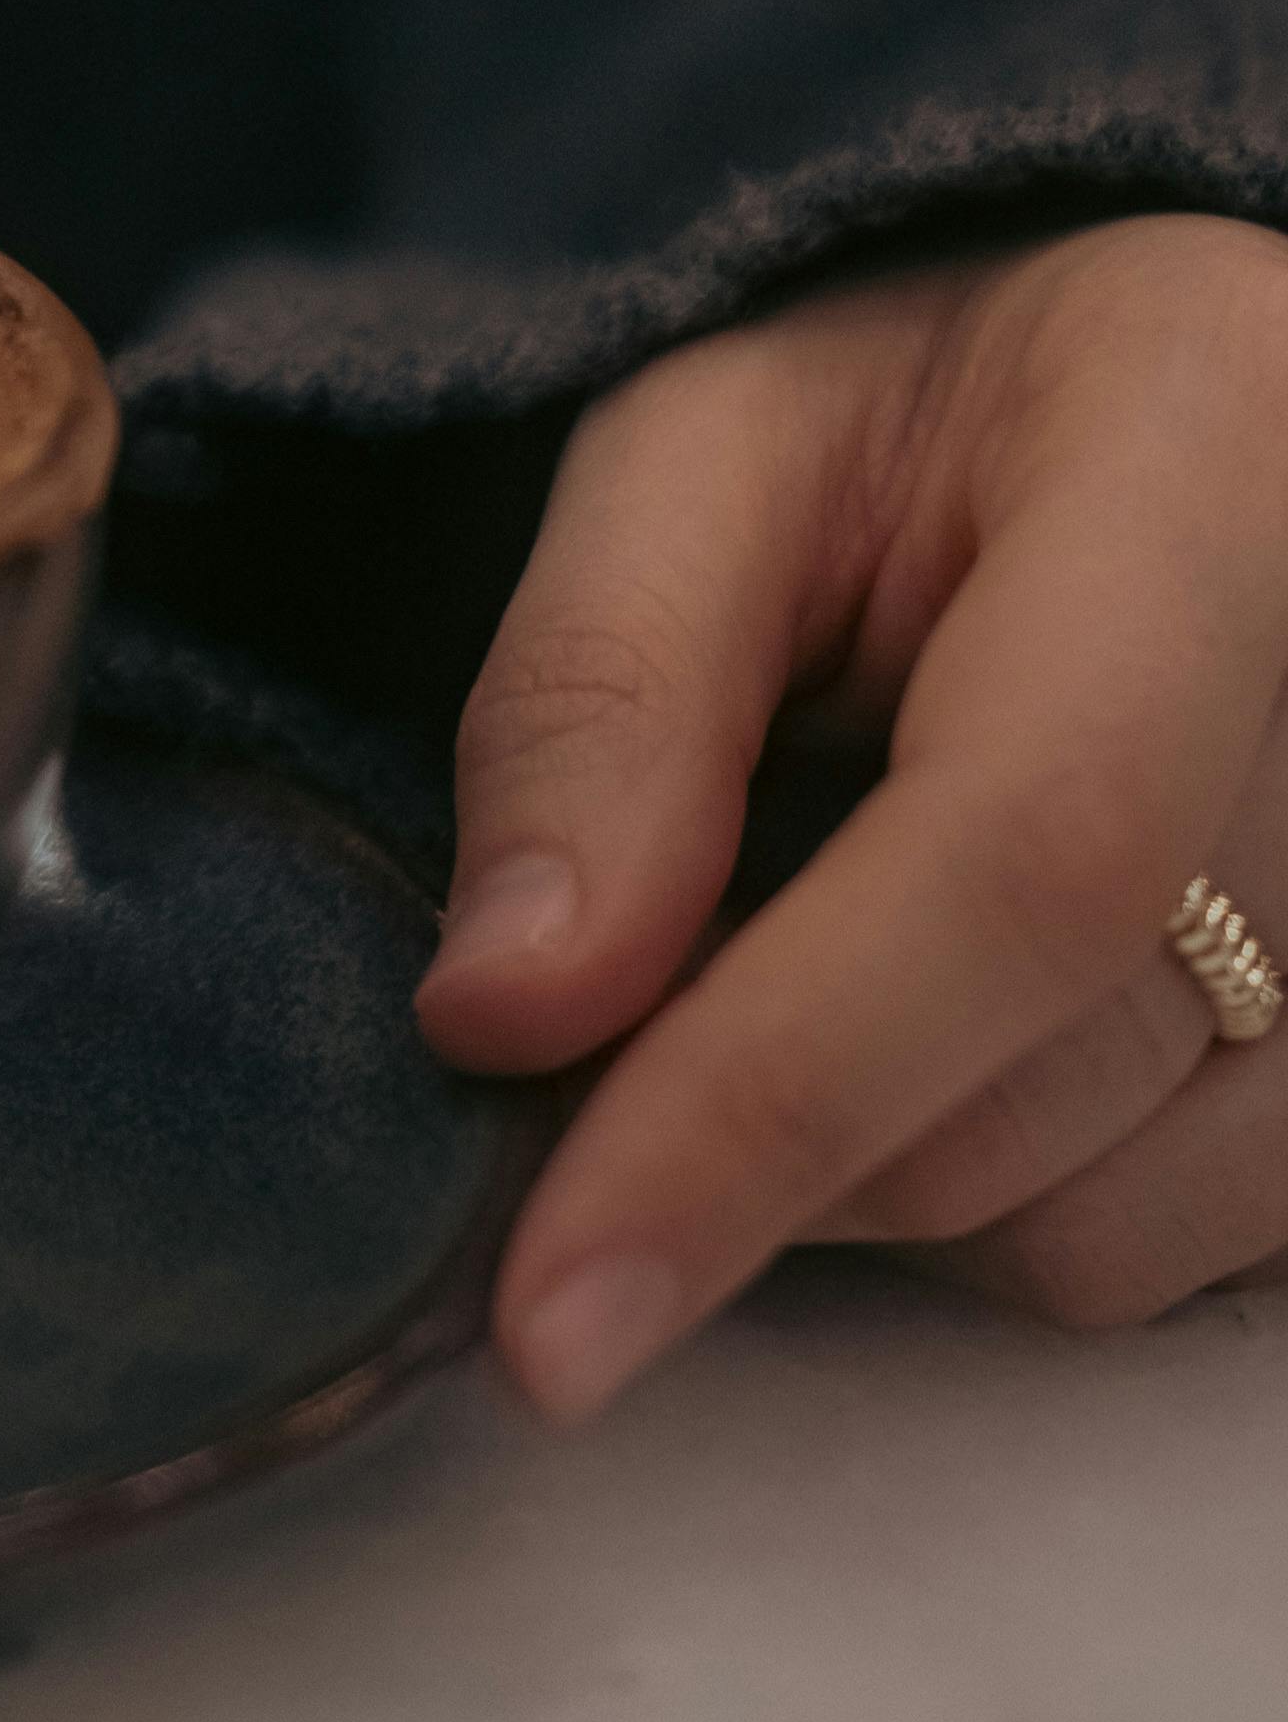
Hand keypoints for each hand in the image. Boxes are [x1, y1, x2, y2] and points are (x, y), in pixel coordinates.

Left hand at [416, 213, 1287, 1419]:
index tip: (551, 1311)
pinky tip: (959, 1005)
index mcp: (1222, 472)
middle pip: (1033, 1089)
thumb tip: (504, 1014)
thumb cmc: (915, 410)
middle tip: (615, 974)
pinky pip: (1160, 1262)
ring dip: (863, 1159)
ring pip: (1085, 1229)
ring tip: (822, 923)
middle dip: (744, 1117)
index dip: (769, 1097)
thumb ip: (594, 693)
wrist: (1161, 418)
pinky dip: (990, 1186)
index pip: (1027, 859)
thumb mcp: (705, 447)